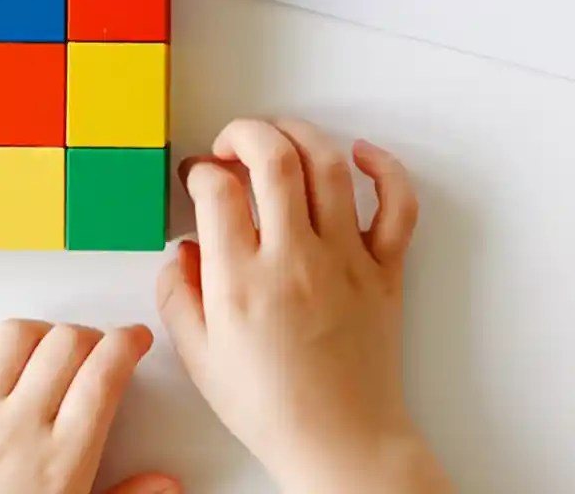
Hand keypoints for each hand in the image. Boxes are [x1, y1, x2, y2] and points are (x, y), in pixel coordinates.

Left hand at [0, 320, 177, 493]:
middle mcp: (18, 428)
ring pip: (14, 336)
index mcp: (62, 460)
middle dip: (90, 337)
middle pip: (66, 343)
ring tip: (47, 352)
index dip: (127, 343)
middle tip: (96, 351)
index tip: (134, 340)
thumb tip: (166, 484)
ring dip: (40, 335)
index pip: (104, 374)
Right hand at [157, 119, 451, 492]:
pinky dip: (384, 167)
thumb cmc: (271, 407)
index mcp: (240, 282)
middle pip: (273, 157)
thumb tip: (182, 249)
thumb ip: (178, 295)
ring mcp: (345, 260)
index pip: (218, 190)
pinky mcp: (384, 269)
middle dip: (244, 132)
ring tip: (279, 137)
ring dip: (299, 133)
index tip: (197, 176)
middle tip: (231, 144)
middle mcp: (294, 260)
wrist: (340, 443)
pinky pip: (396, 205)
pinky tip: (359, 154)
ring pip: (328, 165)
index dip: (200, 170)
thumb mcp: (200, 357)